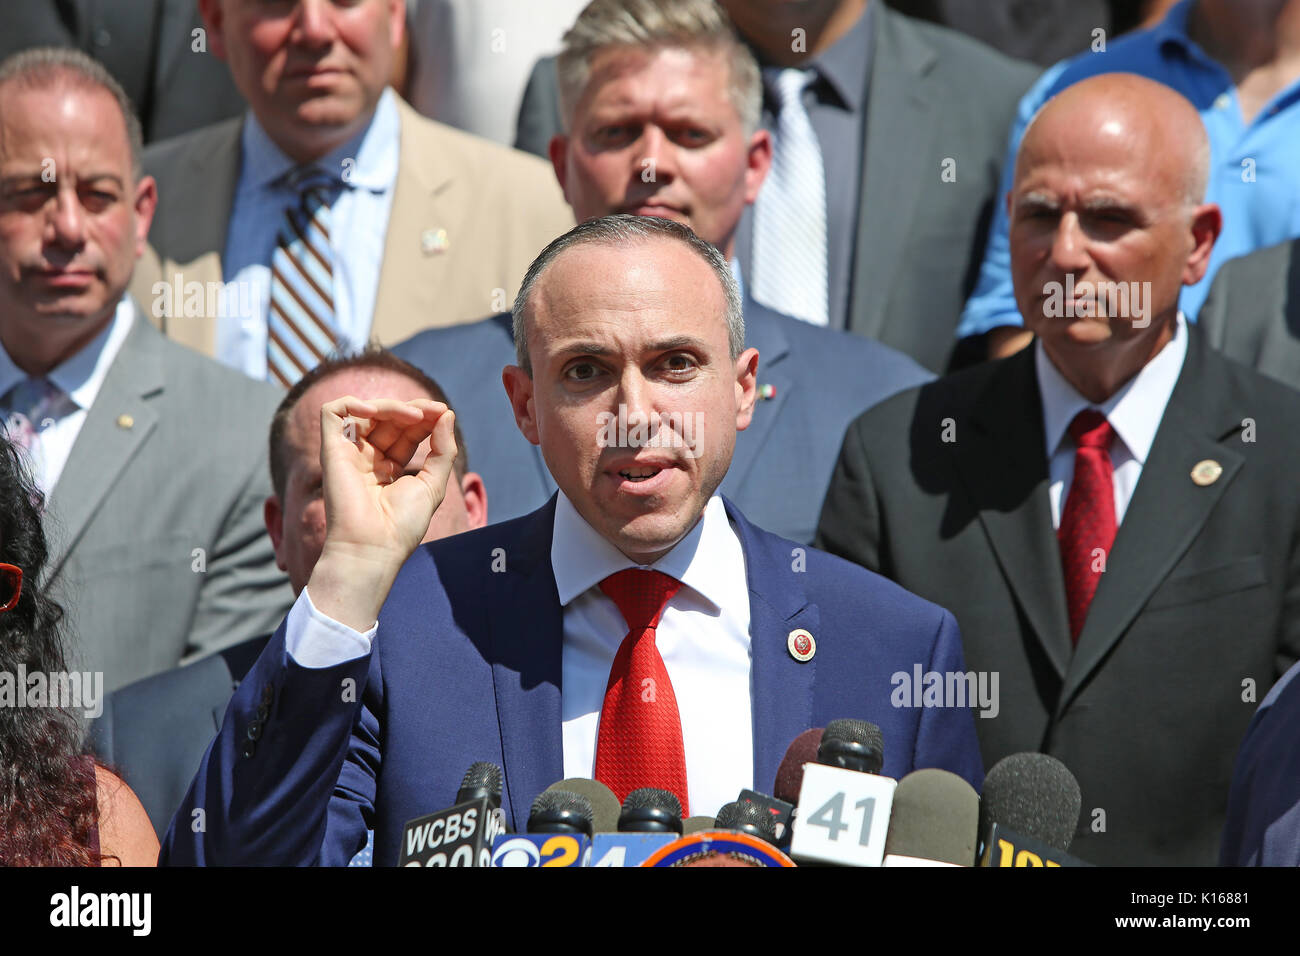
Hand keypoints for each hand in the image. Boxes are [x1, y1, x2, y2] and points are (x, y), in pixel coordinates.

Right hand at [306, 396, 456, 629]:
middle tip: (434, 411)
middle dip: (413, 408)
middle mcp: (367, 458)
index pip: (406, 430)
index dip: (425, 417)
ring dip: (392, 405)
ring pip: (366, 410)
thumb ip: (442, 449)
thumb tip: (447, 414)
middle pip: (389, 418)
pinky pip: (333, 412)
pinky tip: (375, 410)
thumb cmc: (402, 524)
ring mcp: (348, 453)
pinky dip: (353, 402)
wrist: (374, 547)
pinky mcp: (331, 450)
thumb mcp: (433, 483)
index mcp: (389, 468)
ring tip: (414, 415)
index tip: (444, 412)